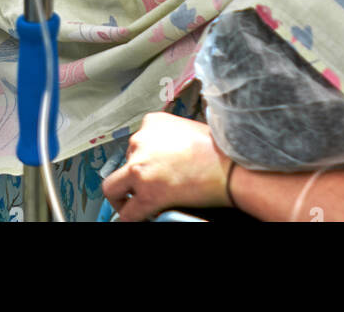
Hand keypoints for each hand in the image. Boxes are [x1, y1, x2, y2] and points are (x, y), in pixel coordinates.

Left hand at [101, 113, 231, 221]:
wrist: (230, 166)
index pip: (135, 143)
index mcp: (151, 123)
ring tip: (133, 205)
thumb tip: (163, 157)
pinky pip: (128, 213)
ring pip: (113, 188)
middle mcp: (140, 141)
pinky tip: (136, 220)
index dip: (141, 160)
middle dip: (131, 177)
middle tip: (140, 189)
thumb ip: (167, 139)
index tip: (148, 170)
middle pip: (124, 163)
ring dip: (123, 197)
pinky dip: (129, 218)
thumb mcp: (185, 130)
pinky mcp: (147, 193)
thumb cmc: (217, 148)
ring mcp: (140, 167)